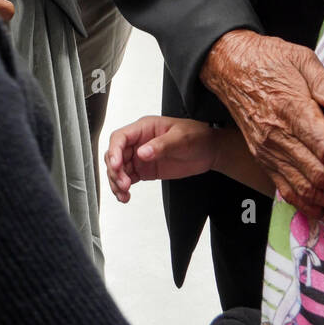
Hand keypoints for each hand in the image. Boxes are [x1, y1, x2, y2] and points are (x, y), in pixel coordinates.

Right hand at [105, 115, 220, 201]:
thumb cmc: (197, 136)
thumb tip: (142, 153)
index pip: (120, 138)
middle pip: (114, 155)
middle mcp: (138, 142)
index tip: (116, 166)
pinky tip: (125, 196)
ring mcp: (140, 156)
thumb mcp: (181, 138)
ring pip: (118, 169)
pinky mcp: (144, 170)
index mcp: (144, 128)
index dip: (114, 151)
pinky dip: (122, 189)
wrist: (209, 150)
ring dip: (116, 182)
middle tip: (124, 184)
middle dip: (114, 171)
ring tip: (124, 194)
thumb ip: (161, 145)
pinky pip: (127, 178)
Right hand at [200, 30, 323, 220]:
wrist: (230, 66)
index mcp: (291, 109)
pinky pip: (289, 192)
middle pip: (321, 175)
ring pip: (308, 189)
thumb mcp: (303, 60)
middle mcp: (277, 137)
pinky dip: (314, 208)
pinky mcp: (264, 161)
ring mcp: (268, 153)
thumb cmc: (269, 58)